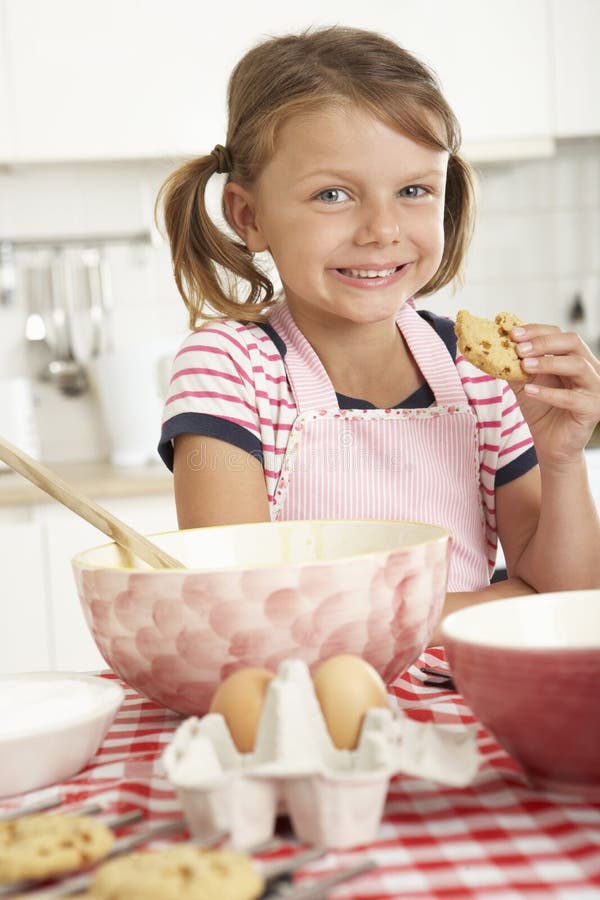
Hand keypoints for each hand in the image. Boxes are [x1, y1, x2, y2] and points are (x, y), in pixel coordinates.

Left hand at [510, 323, 599, 464]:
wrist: (552, 445)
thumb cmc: (541, 411)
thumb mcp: (524, 383)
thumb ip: (515, 366)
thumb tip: (495, 346)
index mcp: (575, 357)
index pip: (560, 334)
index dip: (536, 331)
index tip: (512, 333)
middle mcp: (590, 368)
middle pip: (573, 342)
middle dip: (543, 342)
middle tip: (518, 348)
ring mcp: (595, 388)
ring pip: (577, 366)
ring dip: (548, 362)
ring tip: (524, 365)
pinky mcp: (593, 409)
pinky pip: (572, 398)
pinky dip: (549, 393)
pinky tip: (529, 391)